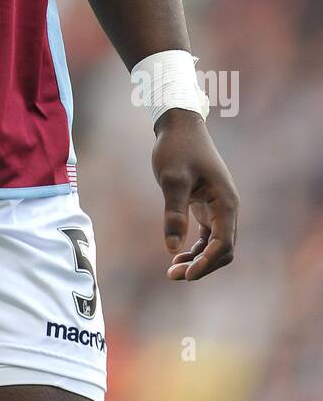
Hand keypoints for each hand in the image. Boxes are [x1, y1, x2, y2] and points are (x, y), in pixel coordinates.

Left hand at [152, 109, 238, 280]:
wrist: (180, 124)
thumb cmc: (177, 148)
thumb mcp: (172, 179)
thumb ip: (174, 213)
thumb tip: (173, 248)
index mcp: (226, 202)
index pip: (223, 244)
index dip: (207, 263)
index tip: (186, 274)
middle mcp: (227, 207)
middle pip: (223, 250)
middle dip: (202, 266)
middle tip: (173, 275)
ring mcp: (218, 207)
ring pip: (215, 245)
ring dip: (197, 260)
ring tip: (172, 271)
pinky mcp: (207, 205)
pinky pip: (207, 236)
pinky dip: (195, 248)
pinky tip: (176, 255)